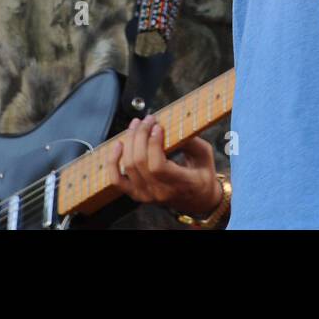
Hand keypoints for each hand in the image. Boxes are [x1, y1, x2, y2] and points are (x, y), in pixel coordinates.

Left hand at [104, 115, 220, 215]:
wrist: (199, 200)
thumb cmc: (202, 175)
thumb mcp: (205, 156)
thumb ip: (190, 141)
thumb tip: (171, 125)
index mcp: (180, 185)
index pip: (158, 166)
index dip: (153, 144)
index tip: (157, 126)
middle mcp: (160, 193)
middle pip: (139, 162)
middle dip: (141, 135)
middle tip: (148, 119)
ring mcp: (146, 195)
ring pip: (128, 166)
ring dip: (130, 141)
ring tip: (136, 124)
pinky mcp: (136, 194)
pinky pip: (116, 179)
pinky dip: (113, 161)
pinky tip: (118, 145)